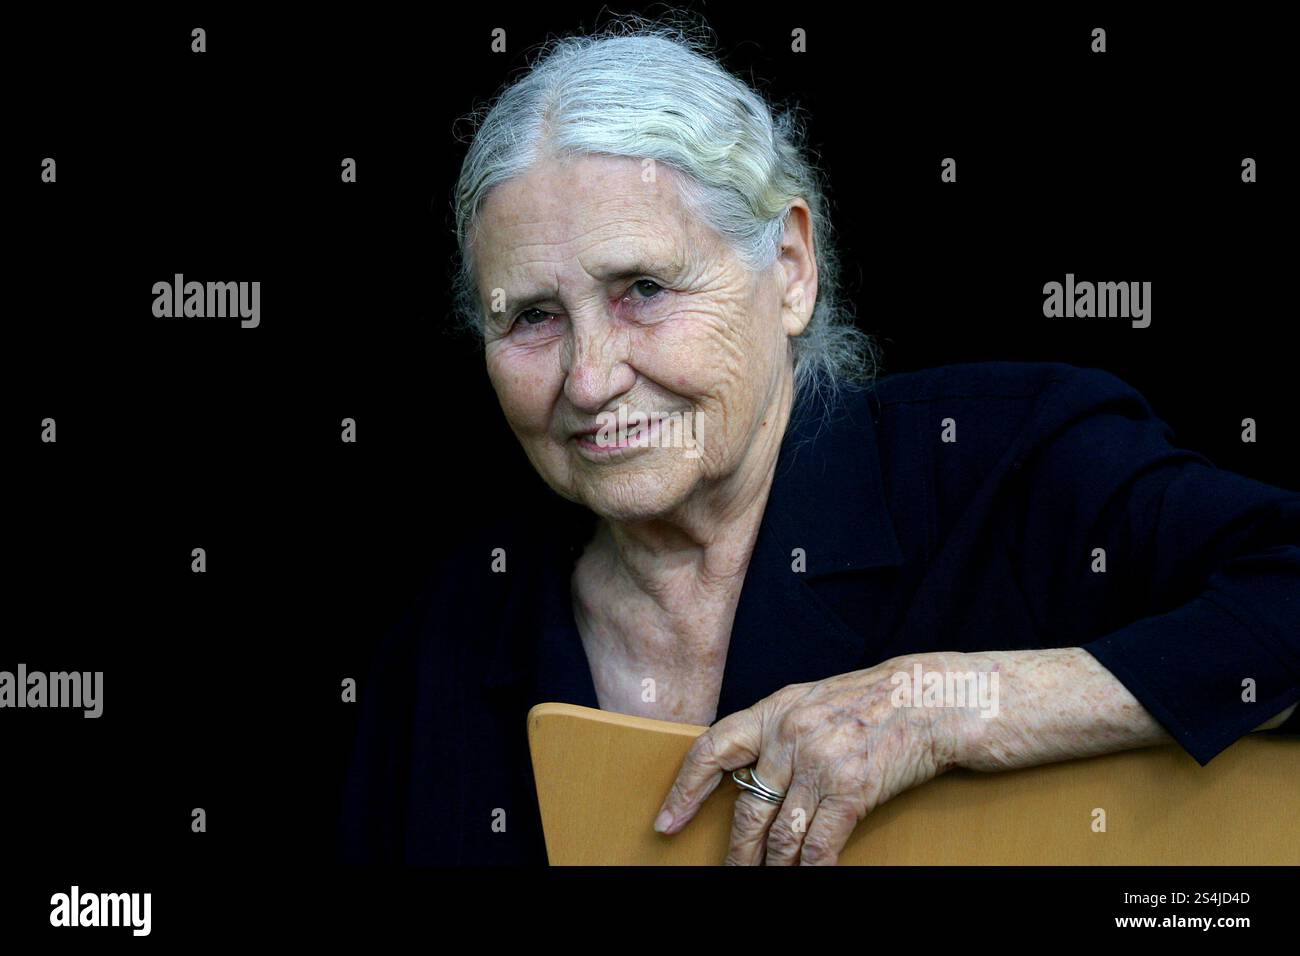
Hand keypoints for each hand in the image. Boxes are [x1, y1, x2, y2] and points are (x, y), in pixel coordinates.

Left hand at [653, 653, 965, 864]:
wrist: (929, 698)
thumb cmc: (872, 701)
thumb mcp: (813, 701)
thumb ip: (779, 731)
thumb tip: (750, 772)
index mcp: (775, 710)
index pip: (713, 749)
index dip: (686, 789)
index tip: (668, 821)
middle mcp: (790, 736)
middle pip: (748, 808)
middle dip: (737, 850)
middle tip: (730, 871)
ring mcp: (820, 764)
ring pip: (780, 835)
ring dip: (772, 867)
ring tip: (766, 879)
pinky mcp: (851, 790)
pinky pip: (818, 845)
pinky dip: (809, 870)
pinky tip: (804, 877)